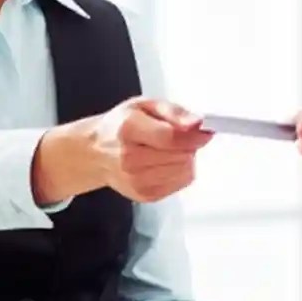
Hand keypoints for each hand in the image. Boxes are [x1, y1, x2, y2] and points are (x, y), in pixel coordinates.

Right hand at [90, 97, 211, 202]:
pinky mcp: (145, 195)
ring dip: (185, 158)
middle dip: (189, 144)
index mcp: (129, 130)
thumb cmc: (121, 126)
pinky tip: (165, 162)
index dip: (194, 135)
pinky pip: (181, 182)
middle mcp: (129, 158)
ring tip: (168, 149)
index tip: (204, 130)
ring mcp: (136, 180)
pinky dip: (180, 171)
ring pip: (185, 170)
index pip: (171, 138)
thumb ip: (174, 111)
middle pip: (180, 156)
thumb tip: (197, 123)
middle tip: (179, 136)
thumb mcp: (145, 105)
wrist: (97, 152)